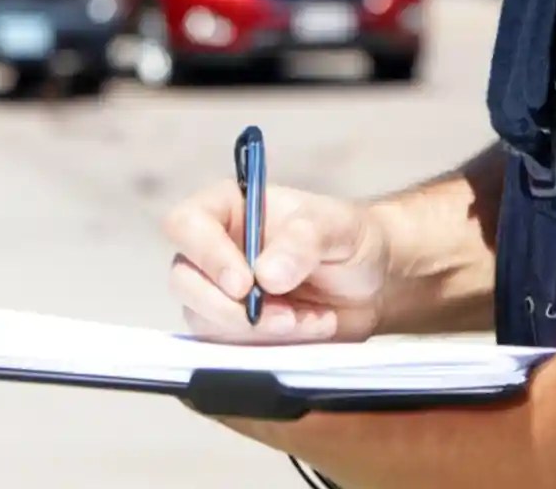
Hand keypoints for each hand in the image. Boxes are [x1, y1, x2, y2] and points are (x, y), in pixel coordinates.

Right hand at [165, 181, 388, 343]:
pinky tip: (307, 328)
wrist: (372, 284)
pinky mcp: (230, 329)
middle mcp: (211, 250)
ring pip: (202, 319)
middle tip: (282, 317)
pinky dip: (267, 346)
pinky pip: (227, 346)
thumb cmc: (348, 238)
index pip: (185, 225)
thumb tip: (265, 275)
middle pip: (183, 280)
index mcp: (225, 209)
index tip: (245, 283)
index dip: (206, 255)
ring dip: (256, 330)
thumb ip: (302, 241)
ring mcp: (216, 292)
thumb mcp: (336, 226)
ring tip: (306, 320)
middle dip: (228, 307)